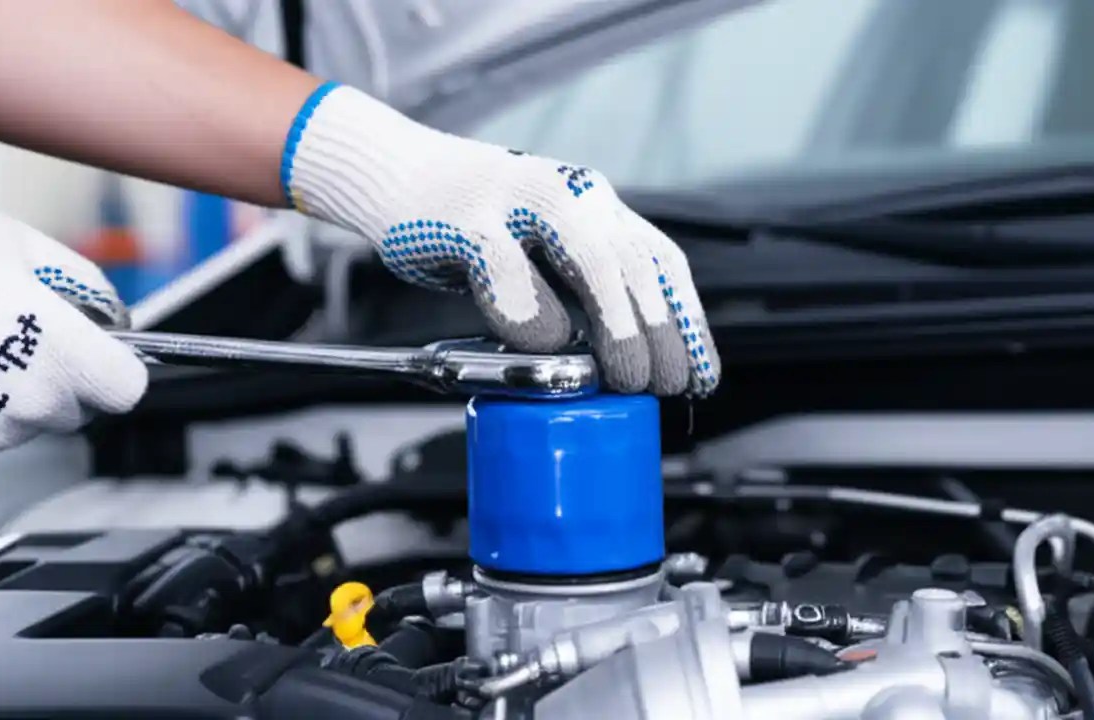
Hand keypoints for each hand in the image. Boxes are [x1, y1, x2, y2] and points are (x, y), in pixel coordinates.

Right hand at [0, 209, 146, 467]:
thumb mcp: (13, 241)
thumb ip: (79, 279)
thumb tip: (107, 307)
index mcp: (60, 354)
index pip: (126, 387)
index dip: (116, 367)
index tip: (101, 352)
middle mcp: (30, 404)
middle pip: (76, 407)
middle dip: (61, 376)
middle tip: (19, 334)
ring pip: (24, 423)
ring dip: (11, 394)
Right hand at [283, 85, 719, 395]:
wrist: (393, 172)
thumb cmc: (468, 223)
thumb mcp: (537, 251)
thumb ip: (575, 292)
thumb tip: (621, 363)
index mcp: (592, 204)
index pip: (659, 261)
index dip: (687, 322)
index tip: (700, 375)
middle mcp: (569, 193)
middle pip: (635, 264)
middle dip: (661, 332)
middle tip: (666, 386)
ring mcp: (519, 199)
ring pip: (591, 259)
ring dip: (617, 326)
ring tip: (623, 378)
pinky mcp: (467, 219)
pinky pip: (510, 268)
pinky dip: (531, 312)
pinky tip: (542, 342)